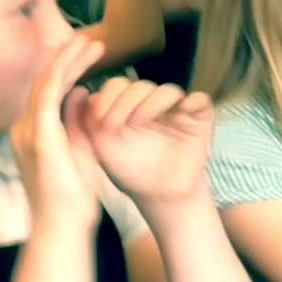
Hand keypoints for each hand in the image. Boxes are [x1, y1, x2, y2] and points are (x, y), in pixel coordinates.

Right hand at [9, 35, 105, 233]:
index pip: (50, 91)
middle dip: (68, 57)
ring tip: (92, 42)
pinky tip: (83, 59)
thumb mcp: (80, 147)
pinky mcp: (40, 135)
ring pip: (46, 82)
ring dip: (70, 59)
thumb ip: (78, 120)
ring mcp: (29, 131)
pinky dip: (67, 73)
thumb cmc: (73, 193)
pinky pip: (50, 94)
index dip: (70, 68)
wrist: (63, 224)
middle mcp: (25, 127)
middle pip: (45, 81)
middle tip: (92, 38)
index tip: (92, 52)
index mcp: (34, 131)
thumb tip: (83, 92)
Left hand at [79, 78, 215, 210]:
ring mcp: (177, 110)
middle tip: (118, 123)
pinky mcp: (200, 117)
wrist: (160, 195)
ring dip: (153, 101)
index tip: (100, 121)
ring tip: (143, 120)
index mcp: (128, 107)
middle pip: (140, 86)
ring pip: (168, 90)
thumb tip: (80, 92)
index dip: (108, 98)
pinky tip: (182, 111)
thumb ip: (87, 122)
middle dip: (126, 101)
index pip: (117, 86)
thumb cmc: (130, 172)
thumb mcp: (101, 147)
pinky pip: (200, 99)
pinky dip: (192, 101)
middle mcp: (153, 104)